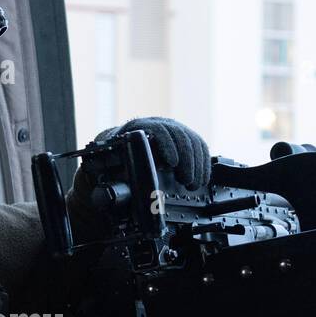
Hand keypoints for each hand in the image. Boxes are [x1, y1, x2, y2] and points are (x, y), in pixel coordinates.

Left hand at [96, 116, 210, 189]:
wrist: (121, 153)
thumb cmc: (114, 163)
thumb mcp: (113, 168)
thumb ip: (116, 174)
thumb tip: (113, 191)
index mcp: (138, 128)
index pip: (158, 130)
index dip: (167, 145)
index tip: (173, 164)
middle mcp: (158, 125)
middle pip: (179, 135)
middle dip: (187, 160)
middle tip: (187, 182)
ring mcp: (173, 130)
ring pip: (191, 140)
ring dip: (197, 164)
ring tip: (193, 185)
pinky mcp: (184, 139)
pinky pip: (199, 145)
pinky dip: (203, 162)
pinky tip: (202, 178)